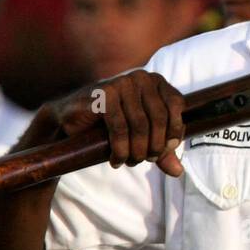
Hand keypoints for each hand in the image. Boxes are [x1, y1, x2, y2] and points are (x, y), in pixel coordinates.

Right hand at [27, 70, 185, 176]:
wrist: (71, 118)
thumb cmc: (111, 125)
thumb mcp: (142, 136)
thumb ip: (162, 151)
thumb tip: (178, 172)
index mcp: (155, 81)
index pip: (177, 106)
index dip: (174, 132)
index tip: (165, 151)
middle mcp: (141, 77)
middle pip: (160, 119)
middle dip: (155, 146)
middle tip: (146, 160)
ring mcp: (122, 83)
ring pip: (140, 126)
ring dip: (137, 151)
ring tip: (131, 162)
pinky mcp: (104, 95)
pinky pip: (120, 129)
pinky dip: (120, 150)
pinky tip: (116, 160)